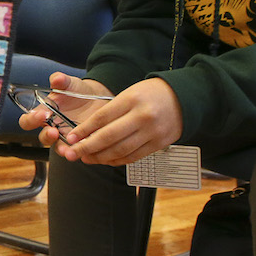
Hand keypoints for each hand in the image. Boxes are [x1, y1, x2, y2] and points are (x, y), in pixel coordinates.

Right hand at [16, 73, 112, 145]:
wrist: (99, 98)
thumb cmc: (78, 91)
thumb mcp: (70, 84)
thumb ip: (61, 81)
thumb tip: (56, 78)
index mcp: (44, 113)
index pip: (28, 121)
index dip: (31, 120)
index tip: (41, 114)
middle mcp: (52, 127)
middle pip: (42, 138)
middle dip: (47, 136)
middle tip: (53, 132)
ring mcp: (66, 137)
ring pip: (59, 148)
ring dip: (62, 150)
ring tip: (67, 150)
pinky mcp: (81, 143)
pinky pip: (78, 151)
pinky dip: (80, 151)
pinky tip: (86, 148)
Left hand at [57, 76, 183, 165]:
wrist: (183, 98)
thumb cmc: (151, 94)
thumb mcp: (129, 94)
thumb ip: (111, 112)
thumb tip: (87, 132)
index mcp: (131, 99)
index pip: (102, 118)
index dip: (84, 130)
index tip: (71, 138)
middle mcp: (142, 116)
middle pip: (109, 137)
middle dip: (87, 148)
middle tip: (73, 154)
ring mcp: (152, 132)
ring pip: (121, 150)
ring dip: (100, 157)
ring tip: (87, 159)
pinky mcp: (160, 144)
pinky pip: (134, 156)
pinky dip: (117, 160)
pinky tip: (106, 160)